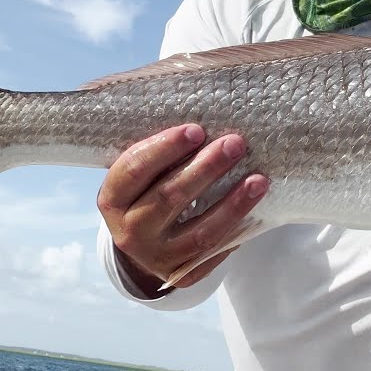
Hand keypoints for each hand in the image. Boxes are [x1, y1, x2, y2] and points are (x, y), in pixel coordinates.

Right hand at [97, 124, 267, 296]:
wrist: (146, 245)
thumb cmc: (148, 191)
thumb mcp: (140, 174)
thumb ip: (156, 148)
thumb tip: (194, 96)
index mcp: (111, 200)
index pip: (134, 170)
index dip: (165, 148)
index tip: (197, 129)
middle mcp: (128, 233)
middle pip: (169, 197)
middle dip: (205, 168)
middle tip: (235, 143)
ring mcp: (156, 258)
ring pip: (199, 231)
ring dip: (232, 203)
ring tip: (259, 179)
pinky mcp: (183, 274)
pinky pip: (214, 251)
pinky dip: (237, 228)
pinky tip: (255, 206)